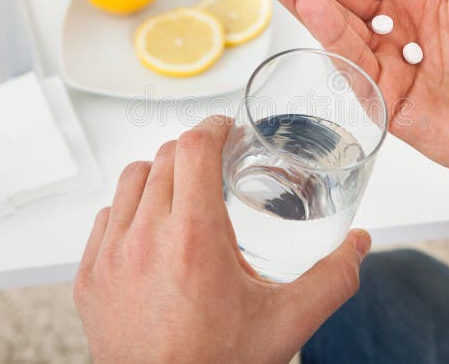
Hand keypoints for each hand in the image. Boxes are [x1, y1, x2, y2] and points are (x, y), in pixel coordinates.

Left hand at [73, 117, 371, 363]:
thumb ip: (331, 278)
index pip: (193, 147)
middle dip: (194, 153)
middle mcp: (144, 239)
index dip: (213, 127)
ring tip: (184, 199)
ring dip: (160, 177)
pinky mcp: (89, 276)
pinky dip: (129, 210)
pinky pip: (105, 217)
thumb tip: (359, 246)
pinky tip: (151, 234)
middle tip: (215, 169)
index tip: (225, 130)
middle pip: (164, 158)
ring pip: (131, 180)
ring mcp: (110, 256)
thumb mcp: (287, 322)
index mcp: (194, 239)